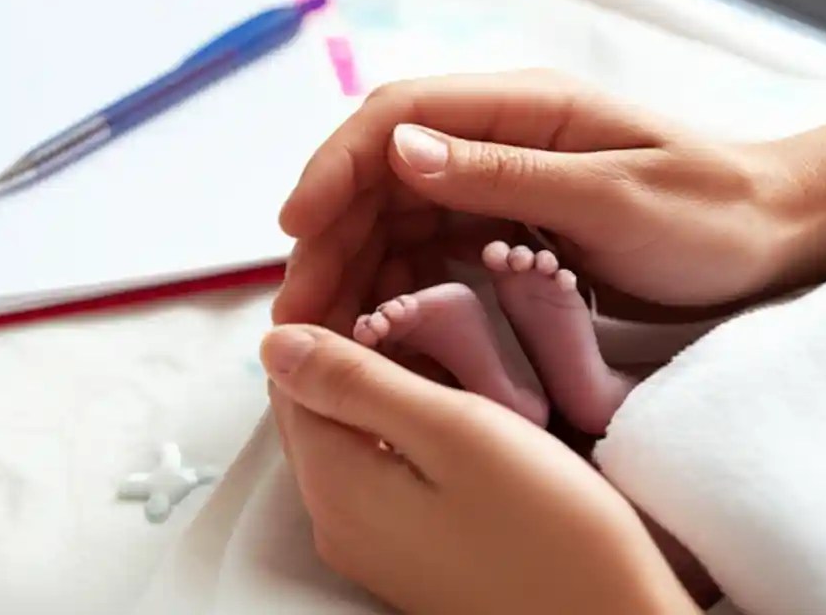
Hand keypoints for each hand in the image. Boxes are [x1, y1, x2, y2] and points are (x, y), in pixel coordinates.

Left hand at [260, 325, 698, 614]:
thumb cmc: (551, 530)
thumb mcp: (453, 431)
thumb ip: (356, 382)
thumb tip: (273, 341)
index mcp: (335, 486)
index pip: (291, 380)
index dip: (319, 317)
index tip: (371, 271)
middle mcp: (337, 523)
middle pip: (315, 410)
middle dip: (344, 345)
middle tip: (402, 287)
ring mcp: (373, 547)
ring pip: (349, 437)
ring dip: (373, 382)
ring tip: (428, 328)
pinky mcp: (410, 555)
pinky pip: (379, 469)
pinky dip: (396, 422)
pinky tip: (444, 397)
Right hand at [272, 70, 787, 330]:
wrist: (774, 237)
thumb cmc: (709, 212)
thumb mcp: (611, 193)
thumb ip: (505, 173)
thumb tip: (398, 151)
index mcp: (519, 107)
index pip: (398, 117)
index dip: (335, 168)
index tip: (296, 229)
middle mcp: (497, 140)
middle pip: (383, 177)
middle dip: (331, 239)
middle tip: (297, 313)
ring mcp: (500, 186)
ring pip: (398, 221)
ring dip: (355, 272)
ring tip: (324, 335)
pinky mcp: (507, 231)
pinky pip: (432, 255)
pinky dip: (397, 290)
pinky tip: (377, 331)